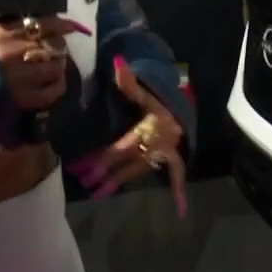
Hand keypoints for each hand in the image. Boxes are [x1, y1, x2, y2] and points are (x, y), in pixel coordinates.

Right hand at [0, 16, 88, 113]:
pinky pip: (51, 90)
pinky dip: (57, 85)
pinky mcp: (23, 99)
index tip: (70, 26)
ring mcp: (19, 77)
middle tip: (56, 51)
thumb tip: (37, 20)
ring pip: (55, 67)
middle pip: (53, 46)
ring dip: (58, 66)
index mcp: (3, 34)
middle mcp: (13, 53)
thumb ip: (8, 25)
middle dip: (58, 48)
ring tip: (54, 67)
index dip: (61, 25)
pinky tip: (54, 83)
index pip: (43, 24)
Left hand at [70, 57, 188, 216]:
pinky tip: (181, 209)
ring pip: (139, 169)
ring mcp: (164, 153)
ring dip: (119, 181)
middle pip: (127, 161)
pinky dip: (179, 191)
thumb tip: (117, 62)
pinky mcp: (173, 159)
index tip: (83, 166)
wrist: (187, 108)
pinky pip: (177, 175)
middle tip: (85, 183)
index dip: (102, 157)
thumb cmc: (163, 101)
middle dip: (105, 172)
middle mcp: (155, 144)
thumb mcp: (148, 92)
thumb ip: (131, 81)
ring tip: (99, 194)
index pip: (120, 147)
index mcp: (147, 130)